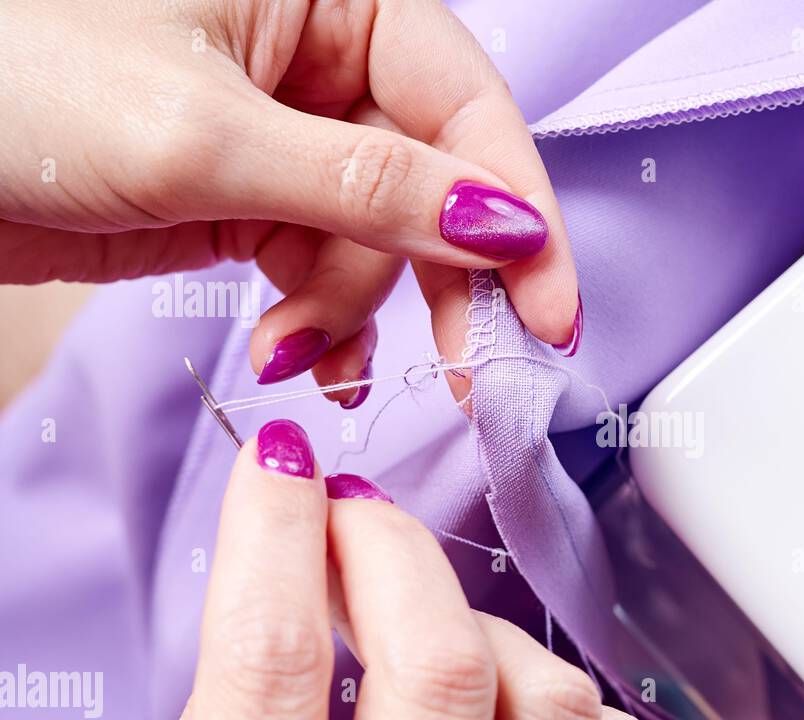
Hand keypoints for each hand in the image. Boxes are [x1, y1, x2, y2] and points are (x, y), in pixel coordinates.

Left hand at [0, 0, 579, 405]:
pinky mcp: (249, 202)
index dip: (518, 211)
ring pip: (382, 243)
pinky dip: (320, 322)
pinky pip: (327, 271)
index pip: (465, 103)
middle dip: (451, 282)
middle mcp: (320, 59)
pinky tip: (299, 357)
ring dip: (355, 312)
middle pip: (439, 181)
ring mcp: (286, 137)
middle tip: (475, 374)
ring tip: (304, 358)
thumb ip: (368, 185)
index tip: (548, 311)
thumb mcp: (204, 136)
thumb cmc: (12, 84)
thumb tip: (500, 226)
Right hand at [116, 419, 650, 719]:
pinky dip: (569, 704)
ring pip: (549, 699)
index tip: (280, 467)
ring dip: (484, 630)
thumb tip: (283, 595)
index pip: (270, 666)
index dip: (273, 536)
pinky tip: (510, 715)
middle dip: (390, 550)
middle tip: (353, 516)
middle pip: (434, 662)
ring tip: (430, 634)